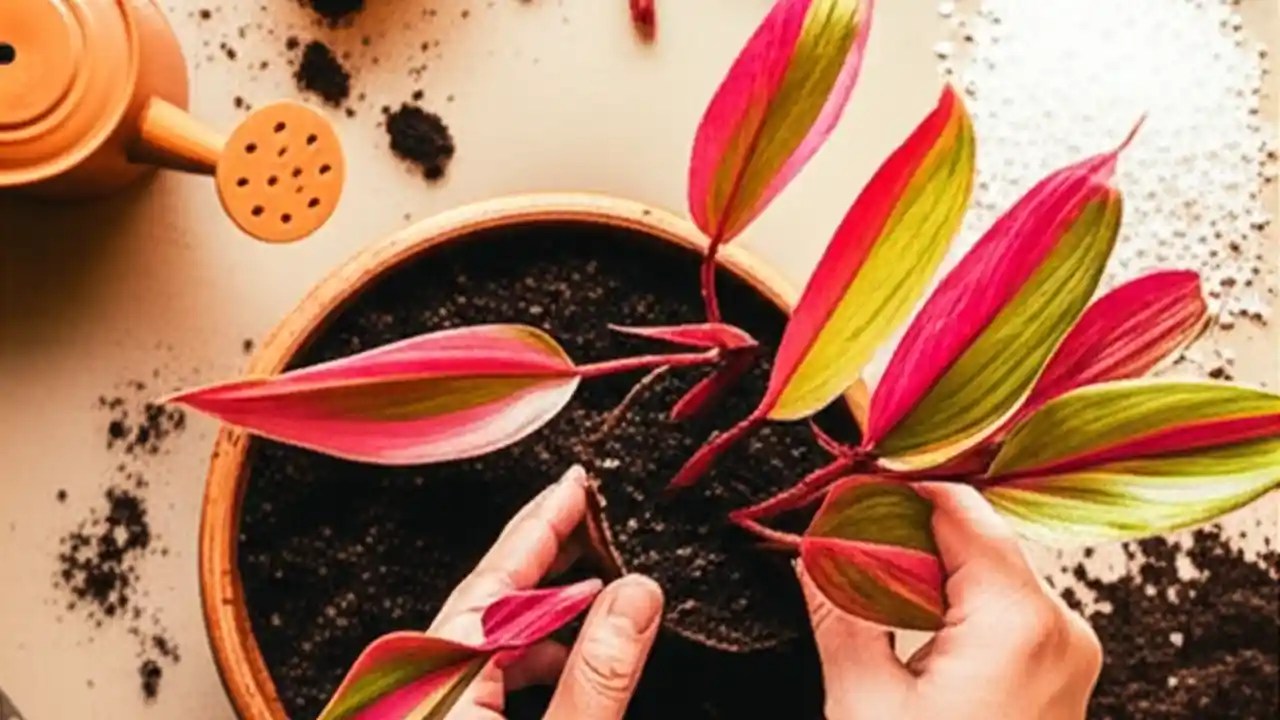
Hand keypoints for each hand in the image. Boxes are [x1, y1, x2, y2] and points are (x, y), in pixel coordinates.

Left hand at [429, 465, 664, 719]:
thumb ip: (596, 675)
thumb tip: (635, 595)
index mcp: (443, 675)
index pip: (498, 577)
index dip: (543, 525)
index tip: (577, 484)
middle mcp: (429, 683)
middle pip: (490, 596)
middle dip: (547, 551)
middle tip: (592, 509)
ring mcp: (434, 702)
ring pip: (491, 633)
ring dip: (548, 604)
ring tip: (600, 579)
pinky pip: (486, 670)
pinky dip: (532, 650)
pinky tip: (570, 655)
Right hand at [801, 482, 1101, 719]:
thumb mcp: (864, 701)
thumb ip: (838, 610)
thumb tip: (811, 551)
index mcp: (1018, 622)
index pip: (961, 508)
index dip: (899, 487)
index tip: (848, 484)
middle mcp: (1061, 628)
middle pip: (978, 537)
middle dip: (906, 529)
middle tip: (841, 530)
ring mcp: (1067, 655)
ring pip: (989, 573)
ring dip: (926, 566)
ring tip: (863, 575)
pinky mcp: (1057, 676)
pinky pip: (1003, 611)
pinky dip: (951, 601)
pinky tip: (903, 615)